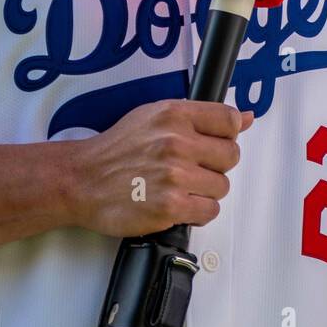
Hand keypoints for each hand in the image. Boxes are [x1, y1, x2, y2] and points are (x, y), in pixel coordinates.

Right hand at [67, 99, 253, 238]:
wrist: (82, 180)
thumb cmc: (115, 150)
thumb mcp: (154, 117)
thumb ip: (200, 117)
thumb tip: (245, 118)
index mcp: (173, 114)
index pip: (229, 120)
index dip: (227, 135)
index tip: (215, 143)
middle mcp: (176, 142)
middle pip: (231, 156)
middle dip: (215, 165)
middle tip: (192, 168)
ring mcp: (174, 176)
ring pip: (222, 186)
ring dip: (205, 191)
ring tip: (179, 187)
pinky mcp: (170, 206)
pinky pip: (209, 211)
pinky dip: (197, 212)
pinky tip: (178, 203)